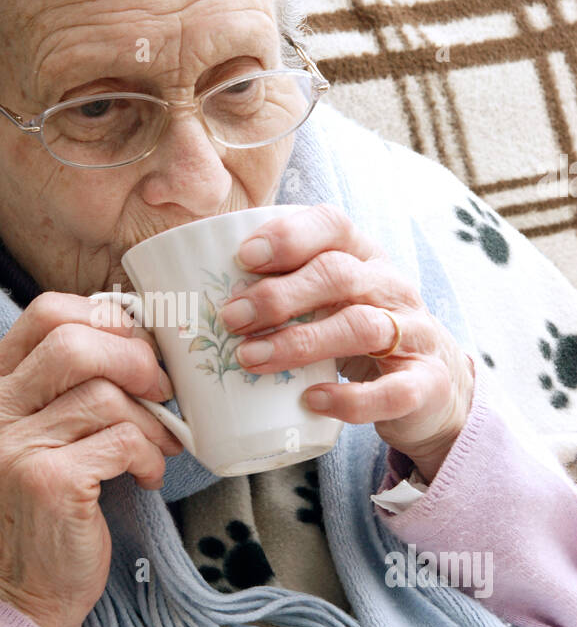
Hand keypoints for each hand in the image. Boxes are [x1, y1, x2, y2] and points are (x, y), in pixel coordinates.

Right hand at [0, 292, 183, 626]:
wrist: (30, 588)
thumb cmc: (54, 499)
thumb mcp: (48, 427)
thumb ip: (73, 379)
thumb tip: (146, 332)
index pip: (47, 311)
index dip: (107, 319)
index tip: (140, 348)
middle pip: (76, 342)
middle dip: (136, 361)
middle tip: (162, 391)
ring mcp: (12, 446)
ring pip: (106, 395)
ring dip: (151, 420)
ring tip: (158, 445)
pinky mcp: (47, 481)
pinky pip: (122, 439)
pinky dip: (149, 456)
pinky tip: (146, 476)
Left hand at [217, 204, 474, 481]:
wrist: (433, 388)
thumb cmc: (357, 336)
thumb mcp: (327, 302)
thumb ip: (282, 291)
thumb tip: (193, 299)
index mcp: (364, 257)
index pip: (333, 226)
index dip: (289, 236)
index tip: (243, 257)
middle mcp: (392, 287)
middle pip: (339, 275)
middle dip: (279, 295)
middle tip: (231, 318)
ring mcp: (415, 334)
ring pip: (361, 327)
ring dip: (300, 343)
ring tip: (250, 359)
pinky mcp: (425, 385)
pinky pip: (391, 391)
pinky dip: (349, 398)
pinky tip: (311, 400)